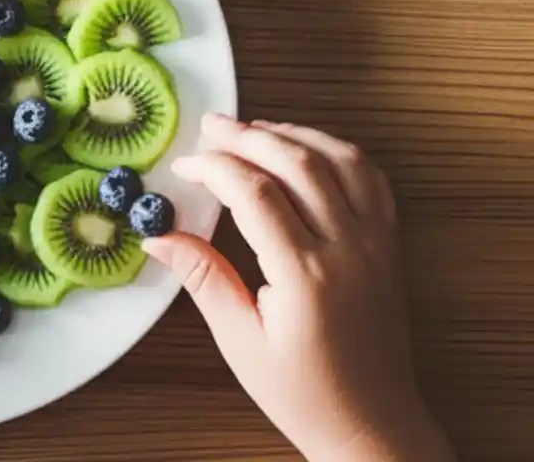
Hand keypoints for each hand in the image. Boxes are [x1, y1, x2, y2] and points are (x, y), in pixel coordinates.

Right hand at [143, 113, 454, 461]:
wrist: (372, 423)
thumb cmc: (302, 393)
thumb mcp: (240, 342)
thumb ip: (203, 279)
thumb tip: (158, 236)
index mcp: (305, 276)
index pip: (254, 194)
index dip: (214, 168)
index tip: (184, 166)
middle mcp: (348, 250)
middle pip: (298, 162)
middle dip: (249, 135)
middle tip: (211, 126)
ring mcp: (377, 244)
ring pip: (342, 159)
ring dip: (295, 134)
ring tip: (254, 129)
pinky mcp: (391, 246)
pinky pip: (372, 179)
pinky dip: (338, 152)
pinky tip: (307, 150)